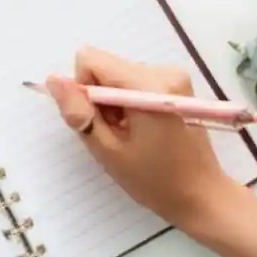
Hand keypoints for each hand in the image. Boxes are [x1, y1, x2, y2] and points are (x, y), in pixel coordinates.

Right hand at [45, 47, 238, 230]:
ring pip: (118, 76)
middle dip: (101, 99)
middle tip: (116, 135)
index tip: (97, 121)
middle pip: (106, 67)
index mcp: (148, 85)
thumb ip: (79, 113)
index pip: (92, 60)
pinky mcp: (176, 85)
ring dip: (114, 104)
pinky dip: (129, 104)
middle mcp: (163, 71)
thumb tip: (54, 81)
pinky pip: (134, 82)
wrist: (202, 196)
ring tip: (130, 136)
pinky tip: (142, 131)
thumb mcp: (108, 151)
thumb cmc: (155, 181)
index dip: (84, 90)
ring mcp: (173, 77)